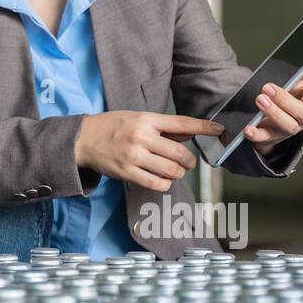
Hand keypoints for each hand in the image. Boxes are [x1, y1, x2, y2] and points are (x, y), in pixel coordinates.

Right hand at [75, 111, 222, 191]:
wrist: (83, 139)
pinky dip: (165, 184)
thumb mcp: (138, 118)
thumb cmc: (112, 126)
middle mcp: (142, 137)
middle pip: (179, 153)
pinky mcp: (127, 172)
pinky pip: (156, 183)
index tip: (219, 129)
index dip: (203, 127)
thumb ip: (164, 127)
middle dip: (189, 161)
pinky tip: (163, 180)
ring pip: (171, 170)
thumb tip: (190, 132)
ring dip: (178, 174)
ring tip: (175, 171)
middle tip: (187, 163)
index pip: (181, 123)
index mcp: (146, 120)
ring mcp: (134, 156)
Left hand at [244, 50, 302, 155]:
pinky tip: (248, 129)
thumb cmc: (294, 100)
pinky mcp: (273, 136)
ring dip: (272, 112)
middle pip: (301, 111)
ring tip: (260, 99)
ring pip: (286, 125)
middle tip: (268, 87)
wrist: (281, 124)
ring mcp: (290, 129)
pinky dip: (256, 134)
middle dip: (284, 99)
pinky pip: (265, 138)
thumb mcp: (302, 85)